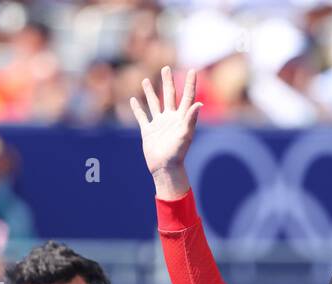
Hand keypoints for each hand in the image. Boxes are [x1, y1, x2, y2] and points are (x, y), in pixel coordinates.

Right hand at [130, 66, 201, 200]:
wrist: (165, 168)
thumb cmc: (177, 153)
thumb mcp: (185, 135)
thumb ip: (191, 119)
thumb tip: (199, 104)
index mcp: (181, 118)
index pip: (187, 97)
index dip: (190, 83)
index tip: (193, 70)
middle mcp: (170, 119)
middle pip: (169, 96)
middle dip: (168, 81)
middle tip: (166, 68)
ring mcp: (159, 124)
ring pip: (154, 103)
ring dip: (150, 92)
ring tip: (145, 80)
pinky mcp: (148, 131)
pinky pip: (142, 117)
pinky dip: (137, 109)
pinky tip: (133, 100)